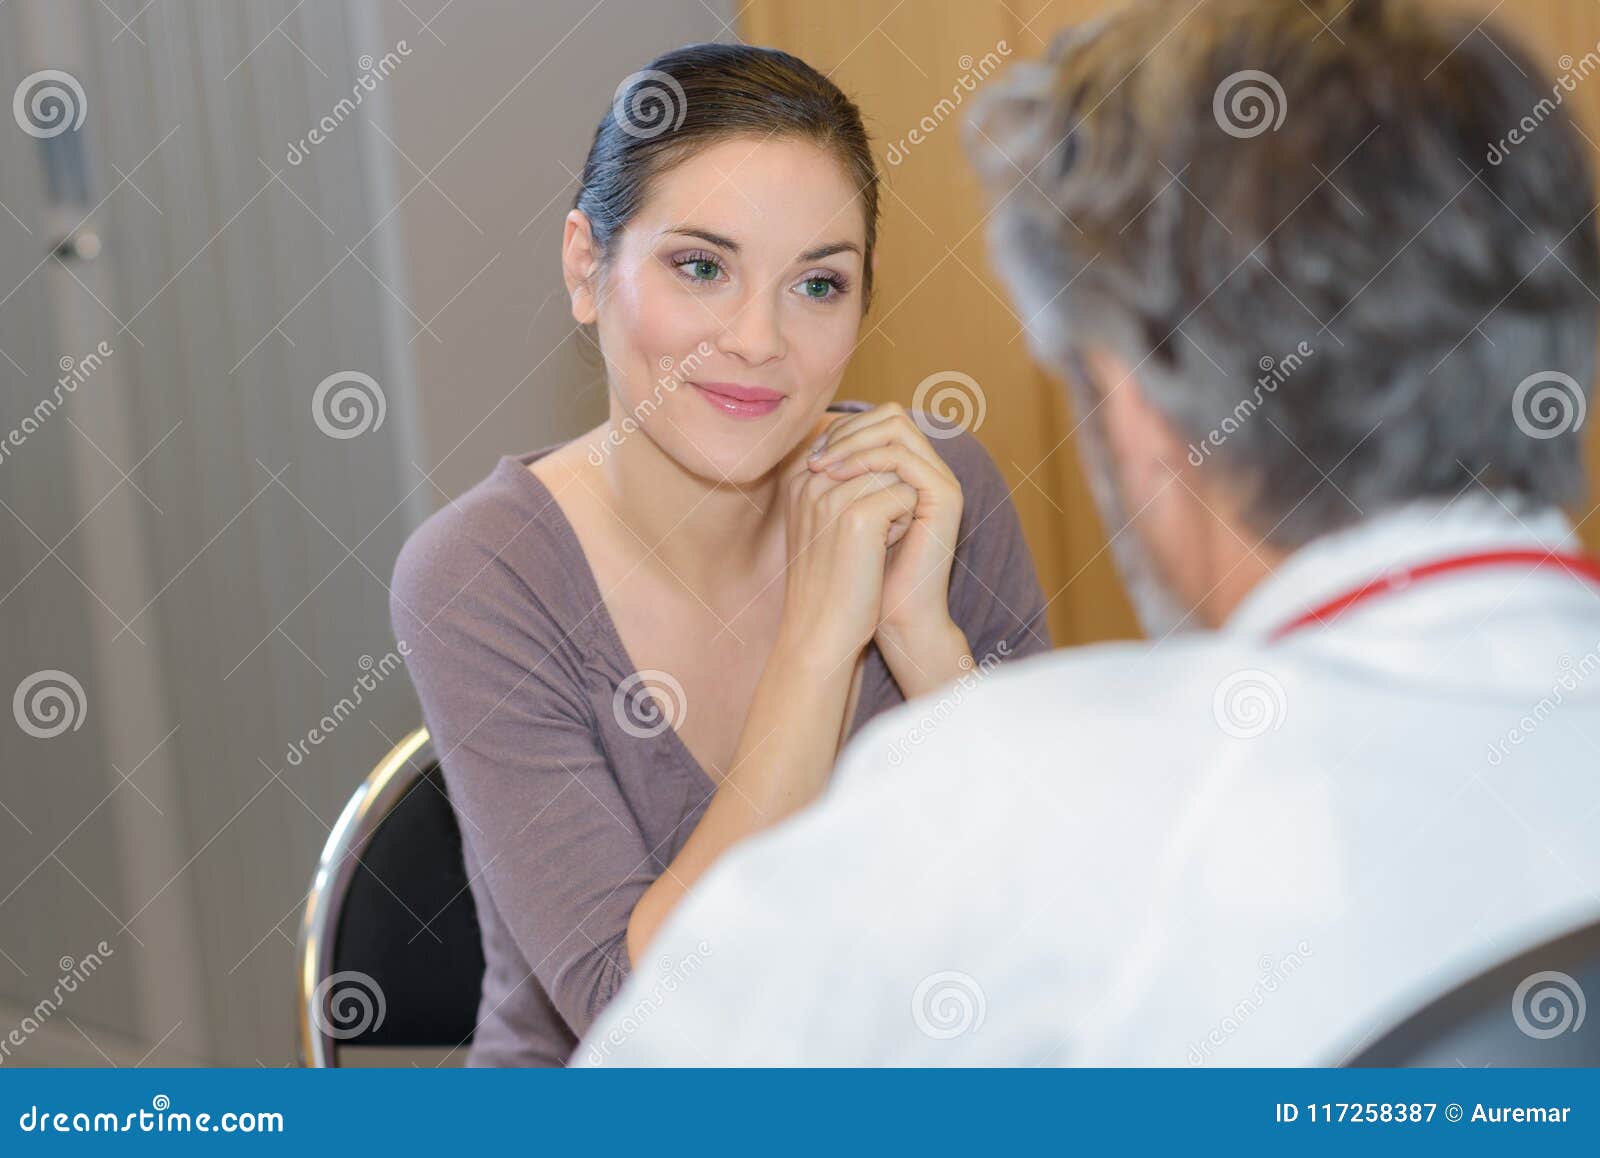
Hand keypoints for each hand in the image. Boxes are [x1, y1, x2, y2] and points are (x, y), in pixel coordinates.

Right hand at [778, 460, 918, 672]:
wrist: (820, 631)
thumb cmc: (827, 582)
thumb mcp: (822, 524)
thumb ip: (838, 483)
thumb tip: (878, 452)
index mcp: (798, 479)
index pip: (855, 446)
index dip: (872, 482)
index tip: (857, 525)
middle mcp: (809, 480)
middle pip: (876, 456)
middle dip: (887, 491)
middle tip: (868, 538)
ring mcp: (831, 495)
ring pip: (894, 474)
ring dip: (897, 506)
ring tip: (873, 544)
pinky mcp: (859, 515)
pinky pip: (906, 495)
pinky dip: (905, 522)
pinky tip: (883, 551)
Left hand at [807, 402, 964, 639]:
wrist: (891, 616)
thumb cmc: (861, 574)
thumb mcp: (839, 516)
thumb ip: (836, 478)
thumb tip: (807, 443)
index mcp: (909, 472)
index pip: (878, 421)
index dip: (843, 429)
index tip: (811, 454)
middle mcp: (929, 470)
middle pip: (891, 415)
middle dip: (848, 429)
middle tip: (818, 455)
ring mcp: (940, 481)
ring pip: (897, 428)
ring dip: (854, 442)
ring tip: (824, 467)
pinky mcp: (945, 497)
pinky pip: (904, 458)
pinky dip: (867, 461)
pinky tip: (838, 478)